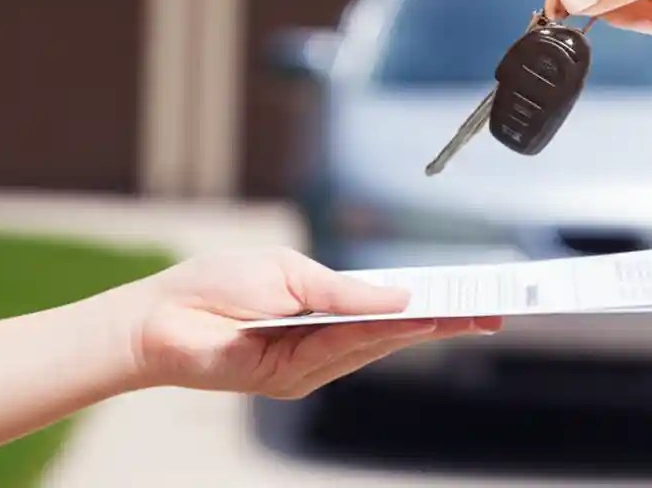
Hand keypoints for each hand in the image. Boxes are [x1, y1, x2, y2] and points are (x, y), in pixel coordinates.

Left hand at [114, 249, 499, 398]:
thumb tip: (404, 297)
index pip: (393, 306)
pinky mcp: (290, 379)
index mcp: (327, 305)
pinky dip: (379, 337)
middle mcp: (324, 339)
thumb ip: (347, 291)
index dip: (437, 299)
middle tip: (493, 310)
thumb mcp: (291, 272)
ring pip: (377, 344)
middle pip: (396, 331)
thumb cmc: (216, 286)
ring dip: (424, 328)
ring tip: (465, 312)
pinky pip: (343, 353)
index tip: (477, 293)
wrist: (158, 317)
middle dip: (446, 319)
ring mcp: (310, 364)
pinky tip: (412, 323)